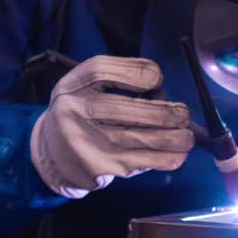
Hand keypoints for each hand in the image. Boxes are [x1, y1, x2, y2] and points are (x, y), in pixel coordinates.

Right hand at [31, 56, 193, 198]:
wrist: (50, 153)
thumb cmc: (81, 112)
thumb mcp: (88, 86)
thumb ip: (119, 77)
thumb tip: (160, 85)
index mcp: (74, 85)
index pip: (101, 71)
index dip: (135, 72)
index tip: (157, 78)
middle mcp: (74, 111)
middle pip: (120, 108)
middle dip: (161, 112)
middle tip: (183, 114)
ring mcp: (84, 141)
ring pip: (133, 139)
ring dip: (169, 139)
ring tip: (187, 137)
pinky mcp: (95, 166)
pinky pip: (134, 162)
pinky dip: (161, 160)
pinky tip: (177, 156)